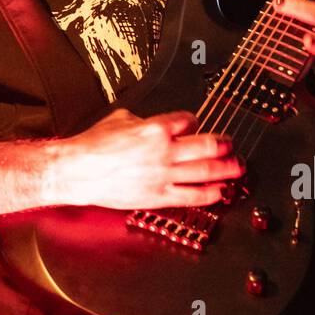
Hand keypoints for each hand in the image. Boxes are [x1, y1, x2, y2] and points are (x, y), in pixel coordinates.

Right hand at [51, 109, 242, 209]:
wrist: (78, 170)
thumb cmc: (94, 145)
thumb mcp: (121, 118)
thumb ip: (144, 120)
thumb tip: (154, 123)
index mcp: (155, 127)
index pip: (189, 120)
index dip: (194, 121)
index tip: (195, 125)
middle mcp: (164, 150)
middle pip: (208, 146)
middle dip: (224, 145)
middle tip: (231, 145)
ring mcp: (163, 175)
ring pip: (205, 171)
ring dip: (226, 169)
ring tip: (237, 168)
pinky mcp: (158, 196)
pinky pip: (192, 196)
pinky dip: (210, 193)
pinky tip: (220, 191)